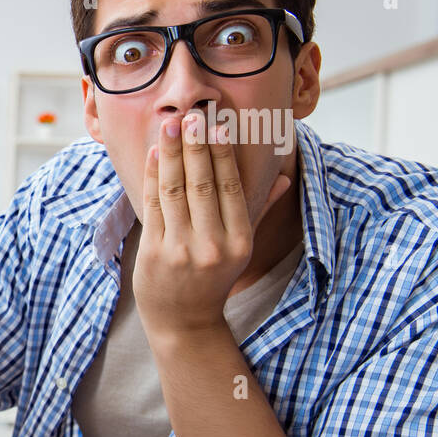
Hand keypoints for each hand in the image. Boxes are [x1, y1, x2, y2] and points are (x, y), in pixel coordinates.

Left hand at [133, 110, 290, 341]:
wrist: (184, 322)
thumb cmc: (213, 279)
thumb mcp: (242, 249)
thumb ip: (259, 210)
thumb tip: (284, 178)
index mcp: (239, 241)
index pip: (230, 188)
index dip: (223, 154)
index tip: (217, 124)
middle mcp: (212, 245)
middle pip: (203, 184)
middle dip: (195, 146)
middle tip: (192, 114)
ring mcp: (181, 249)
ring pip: (176, 191)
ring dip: (171, 154)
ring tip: (170, 124)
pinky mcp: (154, 251)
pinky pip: (153, 206)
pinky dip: (153, 177)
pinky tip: (154, 154)